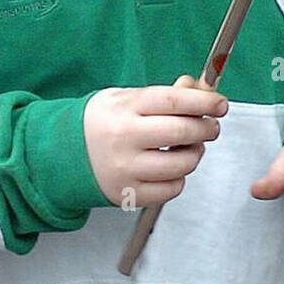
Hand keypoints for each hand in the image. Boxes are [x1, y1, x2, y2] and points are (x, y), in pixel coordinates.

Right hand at [84, 75, 226, 210]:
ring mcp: (126, 168)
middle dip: (207, 128)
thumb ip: (165, 94)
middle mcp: (125, 138)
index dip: (204, 102)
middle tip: (211, 126)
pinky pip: (171, 189)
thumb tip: (201, 90)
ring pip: (182, 164)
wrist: (62, 153)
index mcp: (126, 108)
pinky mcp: (128, 194)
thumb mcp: (127, 97)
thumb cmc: (102, 122)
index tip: (220, 104)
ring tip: (190, 146)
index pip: (174, 101)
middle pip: (182, 132)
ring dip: (196, 154)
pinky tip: (171, 166)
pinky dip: (179, 177)